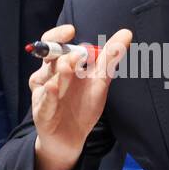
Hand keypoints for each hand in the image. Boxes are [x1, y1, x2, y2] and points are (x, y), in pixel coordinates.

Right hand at [30, 24, 131, 169]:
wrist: (72, 139)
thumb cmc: (82, 106)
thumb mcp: (100, 81)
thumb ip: (110, 58)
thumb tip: (126, 33)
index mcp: (61, 64)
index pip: (54, 43)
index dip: (59, 35)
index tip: (71, 31)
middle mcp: (48, 75)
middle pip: (49, 58)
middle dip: (62, 53)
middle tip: (78, 54)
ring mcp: (43, 92)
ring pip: (49, 78)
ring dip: (60, 73)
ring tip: (69, 68)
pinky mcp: (41, 111)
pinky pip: (44, 101)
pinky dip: (49, 94)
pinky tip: (53, 88)